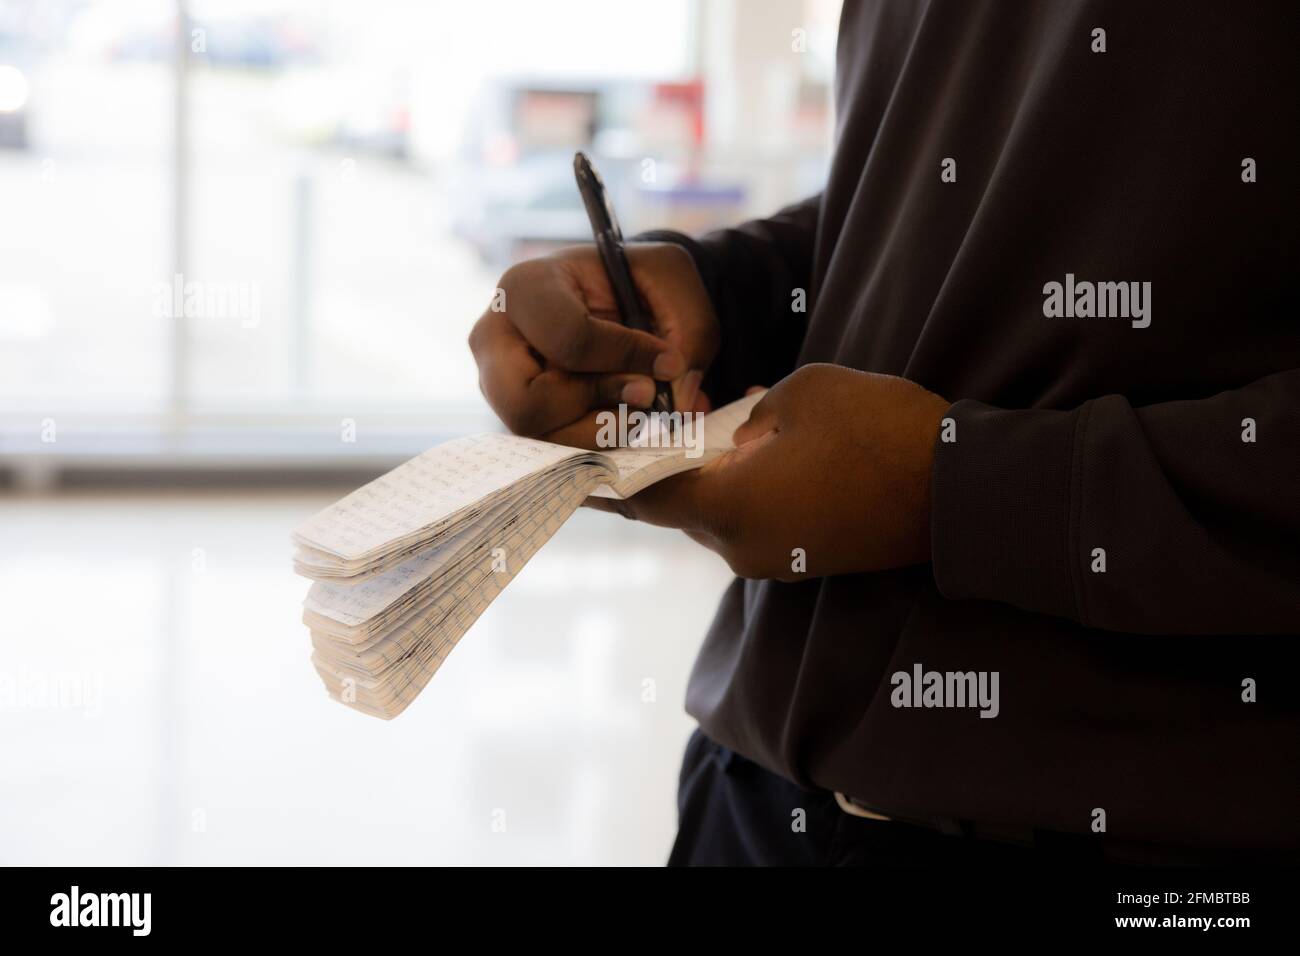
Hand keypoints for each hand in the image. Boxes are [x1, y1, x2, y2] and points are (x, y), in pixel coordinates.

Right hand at [468, 243, 719, 447]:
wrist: (622, 292)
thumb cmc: (640, 281)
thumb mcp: (675, 285)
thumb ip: (687, 336)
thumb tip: (677, 401)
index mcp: (526, 287)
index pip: (569, 339)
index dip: (626, 359)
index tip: (670, 363)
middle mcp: (494, 338)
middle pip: (526, 406)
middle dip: (596, 410)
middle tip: (645, 396)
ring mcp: (498, 384)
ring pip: (541, 437)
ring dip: (604, 431)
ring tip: (644, 405)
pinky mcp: (518, 415)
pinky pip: (554, 448)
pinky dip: (600, 442)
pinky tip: (629, 415)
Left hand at [585, 364, 950, 579]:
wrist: (962, 491)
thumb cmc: (882, 432)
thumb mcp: (801, 395)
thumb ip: (743, 413)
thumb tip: (727, 427)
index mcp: (726, 505)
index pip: (637, 491)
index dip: (595, 470)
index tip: (555, 462)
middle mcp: (736, 545)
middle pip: (668, 505)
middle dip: (642, 467)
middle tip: (609, 434)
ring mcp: (769, 557)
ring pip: (709, 512)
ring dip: (693, 474)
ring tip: (683, 426)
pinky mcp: (798, 556)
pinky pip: (744, 519)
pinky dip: (730, 487)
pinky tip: (740, 448)